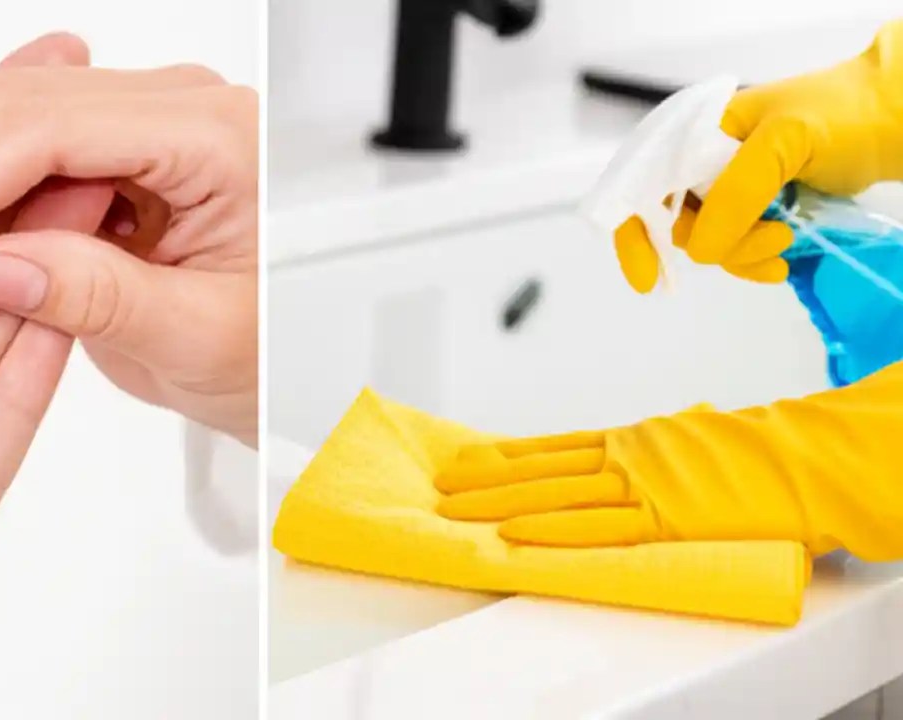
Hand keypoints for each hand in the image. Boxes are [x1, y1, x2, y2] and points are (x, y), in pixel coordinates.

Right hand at [0, 49, 258, 445]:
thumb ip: (93, 297)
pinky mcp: (120, 155)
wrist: (301, 355)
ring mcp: (148, 126)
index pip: (54, 127)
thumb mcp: (196, 338)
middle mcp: (181, 111)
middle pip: (18, 106)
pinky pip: (27, 151)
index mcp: (217, 140)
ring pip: (9, 119)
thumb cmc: (278, 347)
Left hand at [434, 364, 902, 560]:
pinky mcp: (661, 516)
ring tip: (455, 512)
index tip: (470, 460)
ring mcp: (640, 484)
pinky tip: (515, 534)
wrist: (803, 457)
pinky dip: (553, 529)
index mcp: (633, 439)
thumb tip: (640, 448)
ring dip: (500, 504)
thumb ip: (658, 447)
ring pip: (555, 494)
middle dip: (486, 481)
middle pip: (541, 469)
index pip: (554, 448)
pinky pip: (596, 525)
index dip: (507, 456)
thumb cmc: (759, 452)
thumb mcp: (694, 437)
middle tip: (441, 489)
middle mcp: (625, 456)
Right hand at [615, 18, 902, 292]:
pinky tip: (782, 264)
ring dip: (743, 255)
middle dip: (715, 244)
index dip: (633, 231)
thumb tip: (700, 251)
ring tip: (786, 244)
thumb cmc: (840, 114)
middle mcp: (705, 164)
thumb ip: (736, 193)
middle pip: (677, 225)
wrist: (895, 122)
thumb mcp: (782, 142)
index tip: (647, 276)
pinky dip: (755, 264)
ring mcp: (732, 190)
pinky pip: (736, 252)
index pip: (641, 184)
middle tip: (767, 239)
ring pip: (709, 245)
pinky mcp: (757, 213)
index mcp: (697, 134)